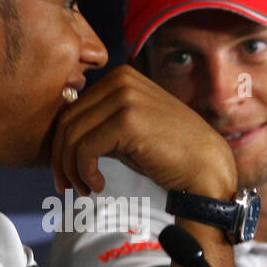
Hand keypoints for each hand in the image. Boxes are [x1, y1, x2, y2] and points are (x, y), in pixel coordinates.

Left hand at [50, 65, 235, 198]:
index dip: (61, 145)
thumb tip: (62, 139)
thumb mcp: (128, 131)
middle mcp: (120, 80)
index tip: (66, 174)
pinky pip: (85, 148)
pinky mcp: (127, 120)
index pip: (71, 110)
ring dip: (71, 169)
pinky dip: (84, 172)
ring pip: (72, 136)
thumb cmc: (167, 153)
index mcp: (119, 77)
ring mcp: (124, 97)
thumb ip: (100, 125)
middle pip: (66, 121)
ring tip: (83, 189)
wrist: (205, 166)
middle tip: (66, 186)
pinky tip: (98, 185)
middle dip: (61, 159)